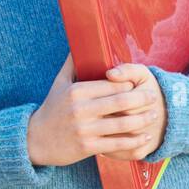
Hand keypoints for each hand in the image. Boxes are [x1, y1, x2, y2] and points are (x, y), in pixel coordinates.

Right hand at [26, 54, 166, 165]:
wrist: (35, 140)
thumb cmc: (52, 109)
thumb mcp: (59, 84)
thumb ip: (72, 63)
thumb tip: (79, 41)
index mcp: (77, 91)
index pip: (112, 84)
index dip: (129, 84)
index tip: (139, 85)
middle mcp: (81, 109)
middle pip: (121, 101)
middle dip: (142, 99)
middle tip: (154, 97)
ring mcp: (85, 129)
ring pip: (122, 123)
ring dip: (142, 120)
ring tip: (154, 115)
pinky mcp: (87, 147)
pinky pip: (117, 143)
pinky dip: (134, 141)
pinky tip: (144, 137)